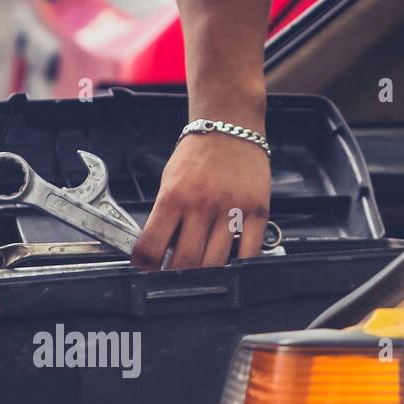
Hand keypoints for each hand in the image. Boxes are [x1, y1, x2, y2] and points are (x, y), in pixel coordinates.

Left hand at [131, 131, 271, 269]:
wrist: (229, 126)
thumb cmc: (197, 156)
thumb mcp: (168, 182)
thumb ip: (164, 217)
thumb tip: (157, 253)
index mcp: (174, 197)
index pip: (152, 247)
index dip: (146, 267)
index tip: (148, 271)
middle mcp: (202, 205)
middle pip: (185, 263)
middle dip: (176, 277)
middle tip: (175, 276)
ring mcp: (232, 209)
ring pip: (215, 264)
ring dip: (205, 275)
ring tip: (200, 272)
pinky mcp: (257, 212)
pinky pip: (249, 253)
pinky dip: (238, 266)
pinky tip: (230, 264)